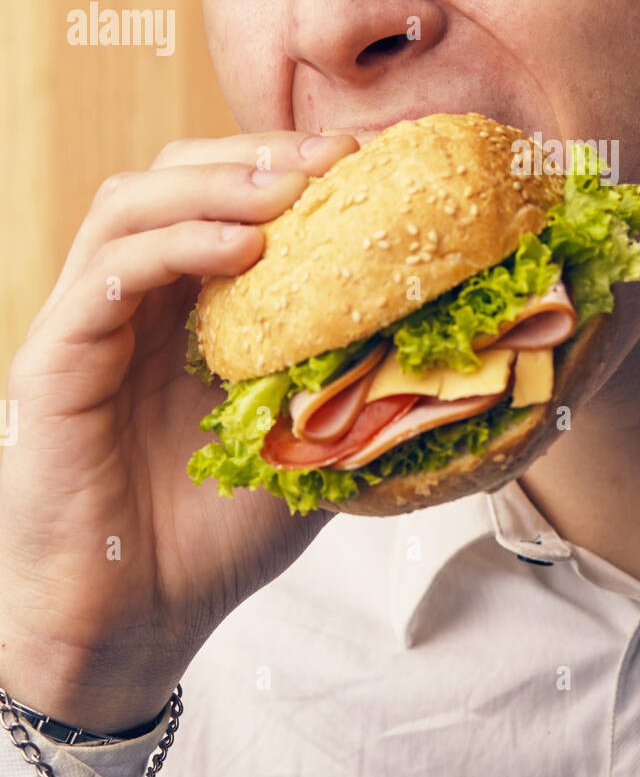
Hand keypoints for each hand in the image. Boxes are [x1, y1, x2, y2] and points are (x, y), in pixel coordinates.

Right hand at [0, 131, 358, 733]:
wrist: (137, 622)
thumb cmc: (217, 536)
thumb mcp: (311, 443)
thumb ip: (354, 382)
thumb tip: (448, 333)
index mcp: (187, 308)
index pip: (224, 197)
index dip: (289, 163)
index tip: (366, 159)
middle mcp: (133, 301)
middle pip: (174, 175)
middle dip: (257, 153)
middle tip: (336, 158)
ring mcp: (88, 325)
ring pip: (130, 204)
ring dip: (216, 181)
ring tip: (293, 188)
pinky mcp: (53, 360)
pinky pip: (106, 274)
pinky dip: (175, 244)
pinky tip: (244, 248)